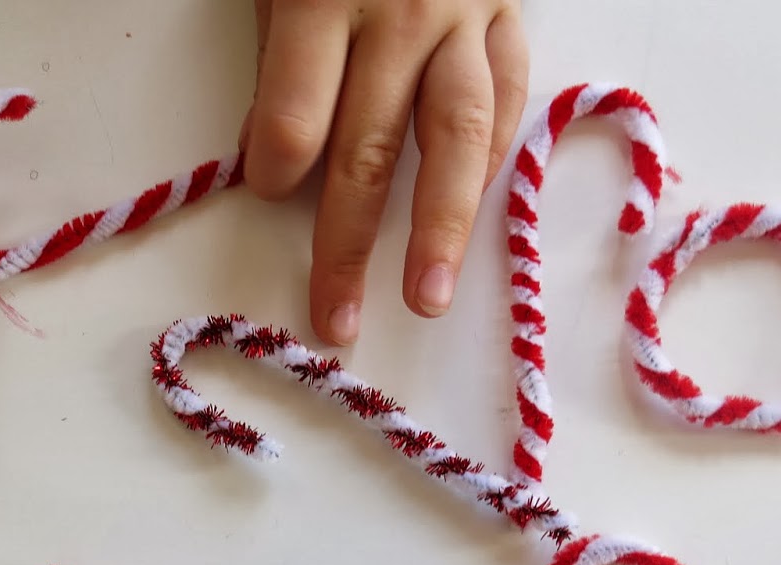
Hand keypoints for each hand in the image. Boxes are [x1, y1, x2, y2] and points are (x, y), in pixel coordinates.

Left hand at [242, 0, 527, 344]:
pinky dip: (488, 166)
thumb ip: (275, 60)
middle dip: (349, 242)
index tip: (270, 189)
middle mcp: (402, 12)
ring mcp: (466, 15)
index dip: (277, 163)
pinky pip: (508, 100)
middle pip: (371, 146)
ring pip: (457, 136)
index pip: (296, 111)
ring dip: (442, 228)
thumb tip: (268, 161)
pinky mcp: (512, 15)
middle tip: (336, 317)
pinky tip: (473, 223)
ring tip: (428, 297)